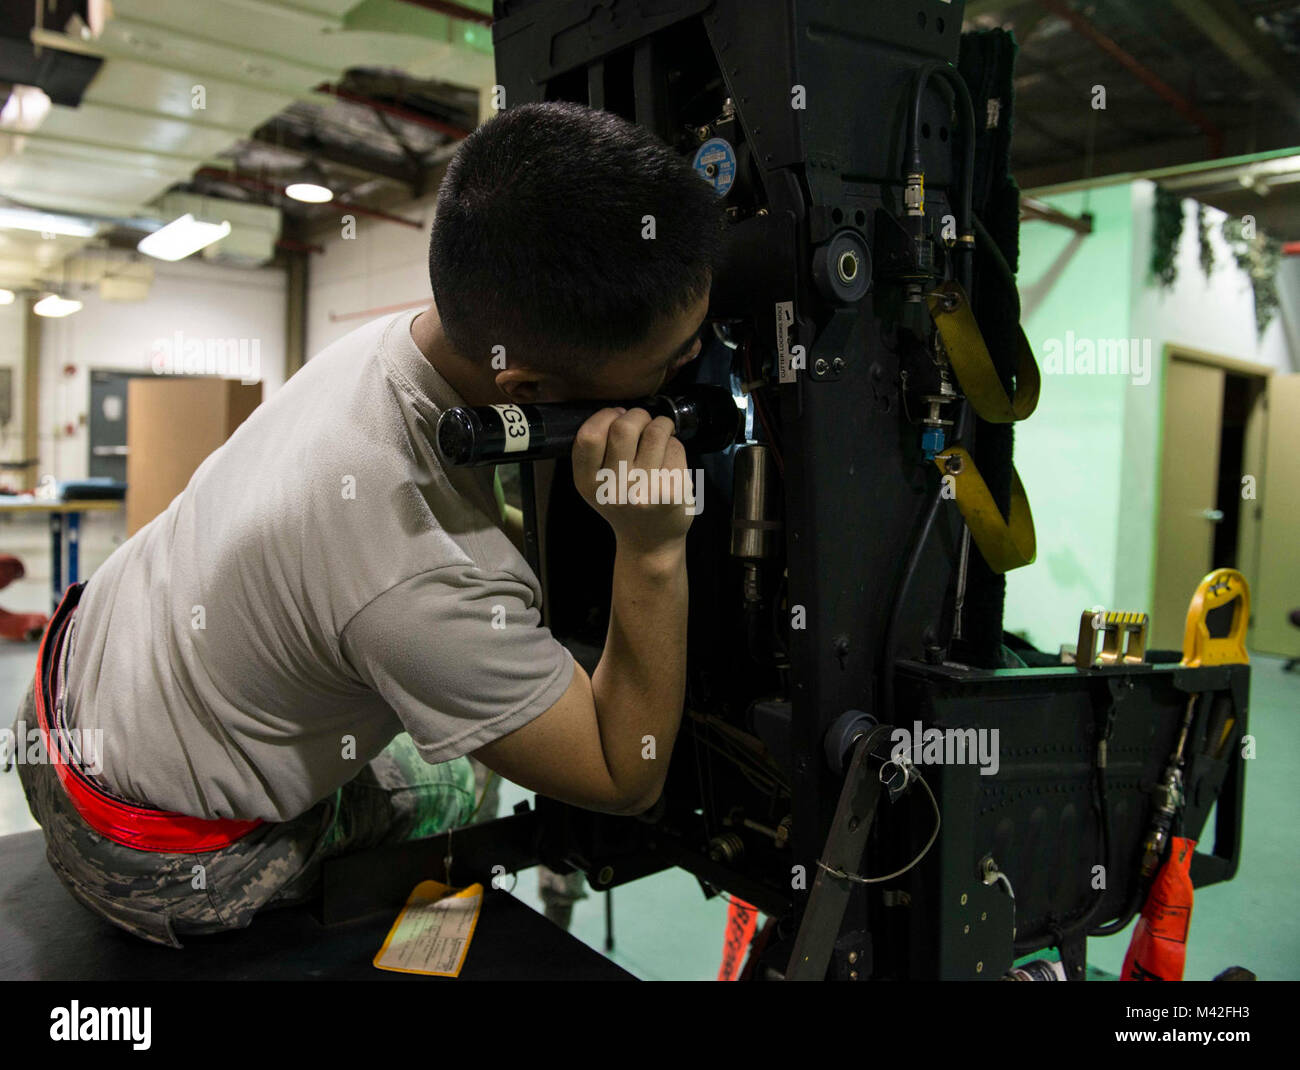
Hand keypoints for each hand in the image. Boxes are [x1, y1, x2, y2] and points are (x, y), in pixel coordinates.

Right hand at [572, 407, 694, 553]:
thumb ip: (597, 452)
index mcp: (588, 483)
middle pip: (623, 427)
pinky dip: (674, 445)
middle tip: (642, 422)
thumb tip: (620, 412)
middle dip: (637, 415)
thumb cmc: (624, 504)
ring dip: (661, 424)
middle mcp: (614, 488)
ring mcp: (644, 491)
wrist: (649, 543)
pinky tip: (670, 458)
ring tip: (661, 432)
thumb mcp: (597, 485)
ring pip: (655, 432)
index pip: (588, 436)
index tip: (616, 417)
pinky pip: (675, 448)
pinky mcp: (671, 492)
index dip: (605, 416)